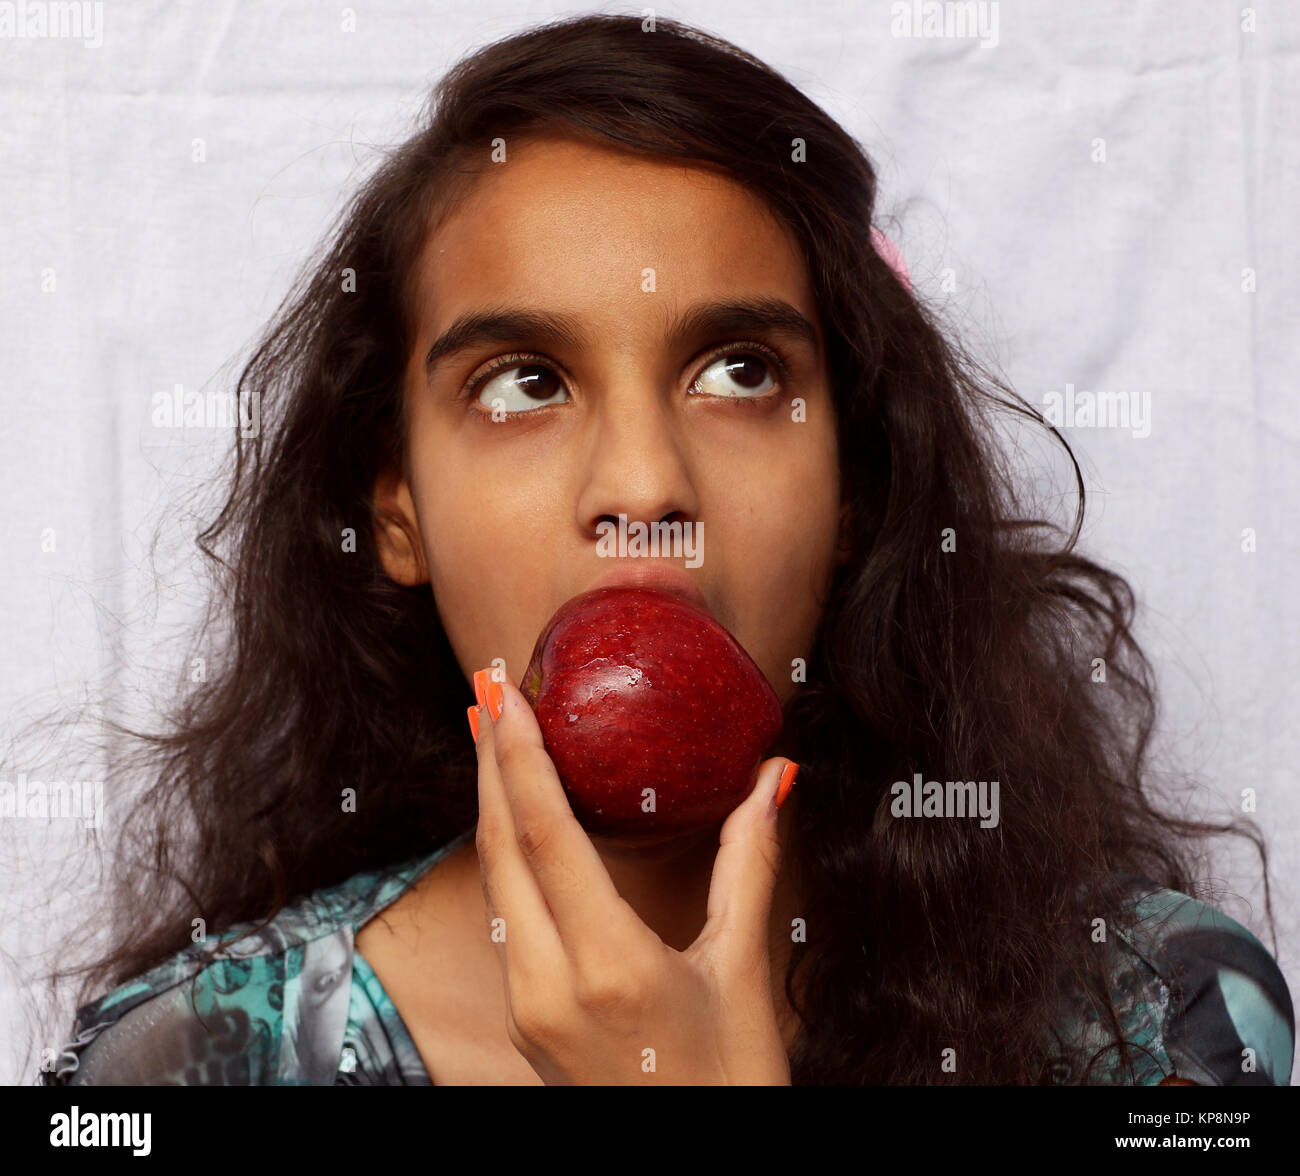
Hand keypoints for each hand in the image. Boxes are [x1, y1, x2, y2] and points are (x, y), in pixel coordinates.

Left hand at [467, 666, 797, 1084]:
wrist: (696, 1173)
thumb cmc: (733, 1084)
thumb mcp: (745, 971)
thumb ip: (751, 865)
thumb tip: (772, 779)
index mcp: (608, 967)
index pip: (547, 837)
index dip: (520, 757)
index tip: (502, 694)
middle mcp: (549, 986)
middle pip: (501, 849)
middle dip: (489, 762)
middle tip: (486, 689)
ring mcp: (528, 1006)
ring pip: (494, 882)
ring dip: (490, 805)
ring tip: (494, 738)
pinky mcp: (525, 1019)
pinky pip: (504, 915)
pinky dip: (505, 854)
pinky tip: (517, 823)